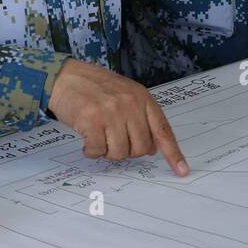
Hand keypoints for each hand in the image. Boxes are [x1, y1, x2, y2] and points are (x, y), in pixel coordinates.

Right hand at [46, 59, 187, 175]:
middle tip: (112, 140)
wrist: (65, 76)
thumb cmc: (94, 87)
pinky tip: (86, 141)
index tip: (182, 171)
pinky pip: (98, 151)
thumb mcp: (124, 94)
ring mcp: (112, 112)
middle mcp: (130, 104)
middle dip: (126, 151)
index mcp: (142, 98)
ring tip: (98, 137)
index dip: (173, 153)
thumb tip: (152, 149)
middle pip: (140, 148)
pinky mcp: (92, 120)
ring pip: (119, 153)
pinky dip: (91, 151)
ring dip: (107, 152)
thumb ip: (140, 117)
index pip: (162, 130)